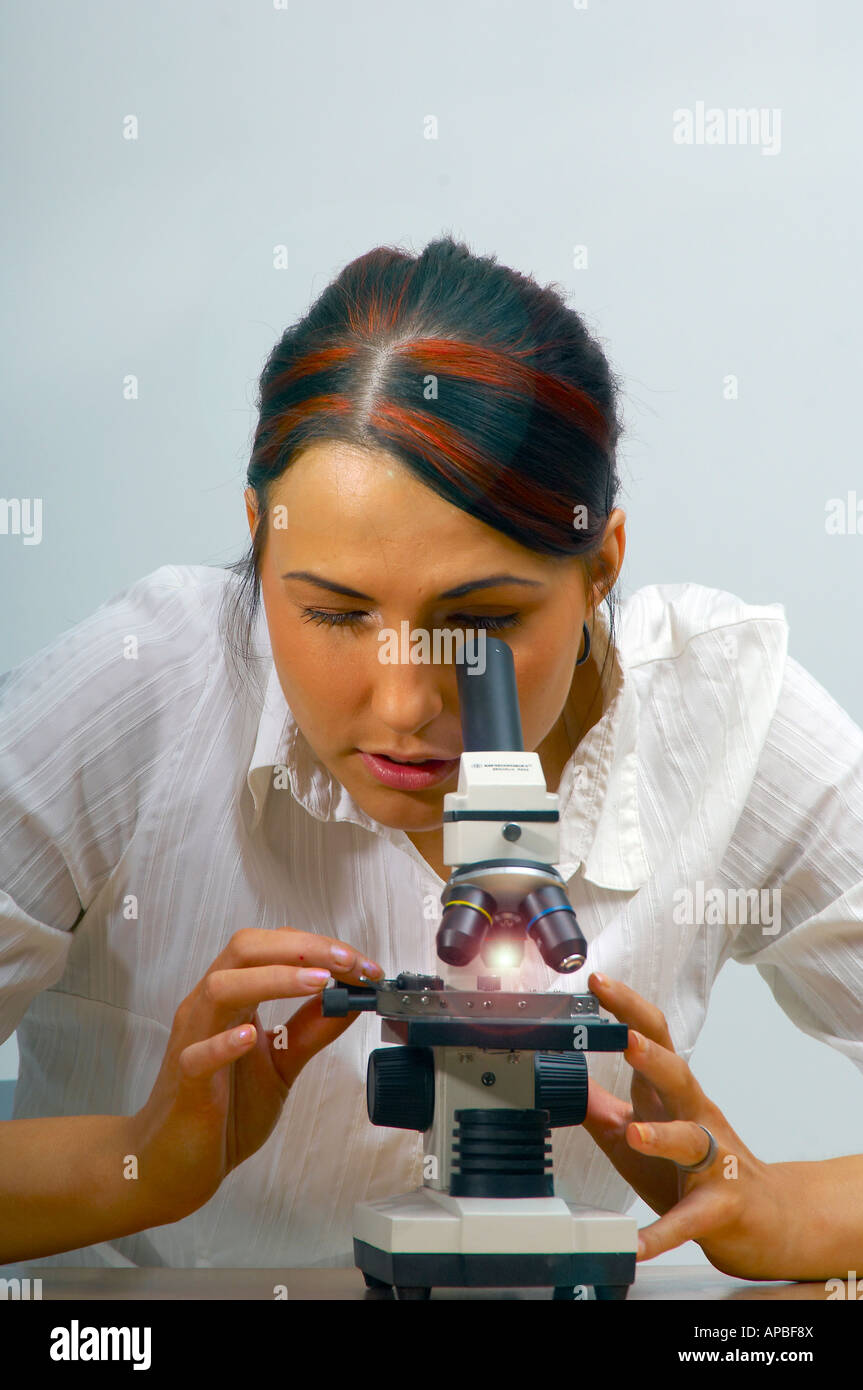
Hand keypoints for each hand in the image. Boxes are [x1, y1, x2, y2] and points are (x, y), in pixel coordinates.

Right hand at [130, 928, 383, 1223]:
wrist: (174, 1163)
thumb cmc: (224, 1108)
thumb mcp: (281, 1062)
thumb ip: (311, 1029)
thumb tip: (351, 998)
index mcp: (232, 998)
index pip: (271, 947)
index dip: (318, 946)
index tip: (361, 964)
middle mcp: (209, 1008)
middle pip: (245, 950)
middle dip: (302, 949)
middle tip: (347, 962)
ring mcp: (193, 1042)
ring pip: (221, 989)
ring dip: (273, 979)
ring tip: (318, 983)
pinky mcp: (186, 1083)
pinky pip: (198, 1055)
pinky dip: (224, 1042)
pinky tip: (251, 1036)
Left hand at [583, 972, 790, 1277]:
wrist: (766, 1219)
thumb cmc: (697, 1169)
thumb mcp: (643, 1129)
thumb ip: (601, 1105)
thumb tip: (560, 1078)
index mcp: (673, 1095)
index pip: (652, 1038)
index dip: (626, 1009)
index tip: (597, 982)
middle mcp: (697, 1118)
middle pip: (678, 1076)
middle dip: (652, 1056)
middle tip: (624, 1038)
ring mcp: (714, 1162)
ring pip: (692, 1140)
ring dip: (663, 1136)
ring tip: (634, 1134)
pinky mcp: (720, 1207)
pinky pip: (690, 1218)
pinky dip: (664, 1231)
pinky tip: (639, 1243)